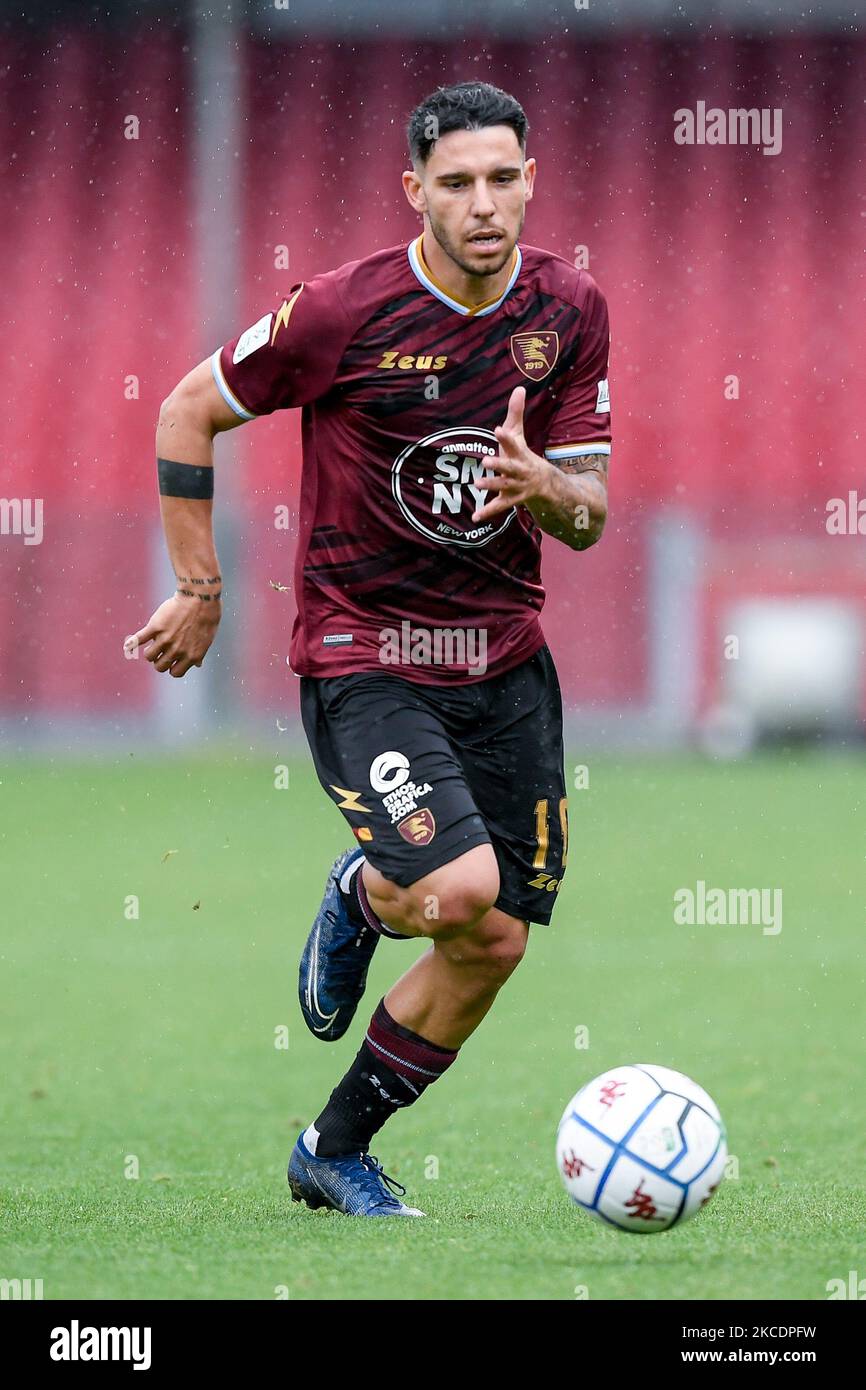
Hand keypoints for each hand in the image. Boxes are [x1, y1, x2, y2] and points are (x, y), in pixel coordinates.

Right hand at [124, 594, 220, 676]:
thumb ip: (199, 654)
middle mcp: (177, 651)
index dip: (172, 667)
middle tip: (161, 652)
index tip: (172, 661)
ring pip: (149, 655)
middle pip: (160, 666)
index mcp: (191, 656)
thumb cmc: (206, 617)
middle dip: (159, 661)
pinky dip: (131, 643)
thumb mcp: (206, 639)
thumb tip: (197, 665)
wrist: (199, 598)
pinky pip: (139, 639)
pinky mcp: (155, 627)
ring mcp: (165, 639)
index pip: (175, 672)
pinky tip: (127, 646)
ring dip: (150, 652)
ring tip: (152, 644)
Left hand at [471, 386, 547, 523]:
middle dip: (498, 465)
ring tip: (476, 483)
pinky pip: (498, 507)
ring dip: (491, 485)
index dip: (506, 437)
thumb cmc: (524, 455)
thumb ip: (516, 413)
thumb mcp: (520, 435)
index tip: (498, 429)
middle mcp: (518, 470)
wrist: (544, 484)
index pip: (513, 443)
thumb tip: (519, 388)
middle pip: (508, 467)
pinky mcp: (510, 499)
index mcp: (519, 454)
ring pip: (502, 486)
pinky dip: (487, 512)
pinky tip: (475, 517)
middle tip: (485, 460)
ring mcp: (515, 486)